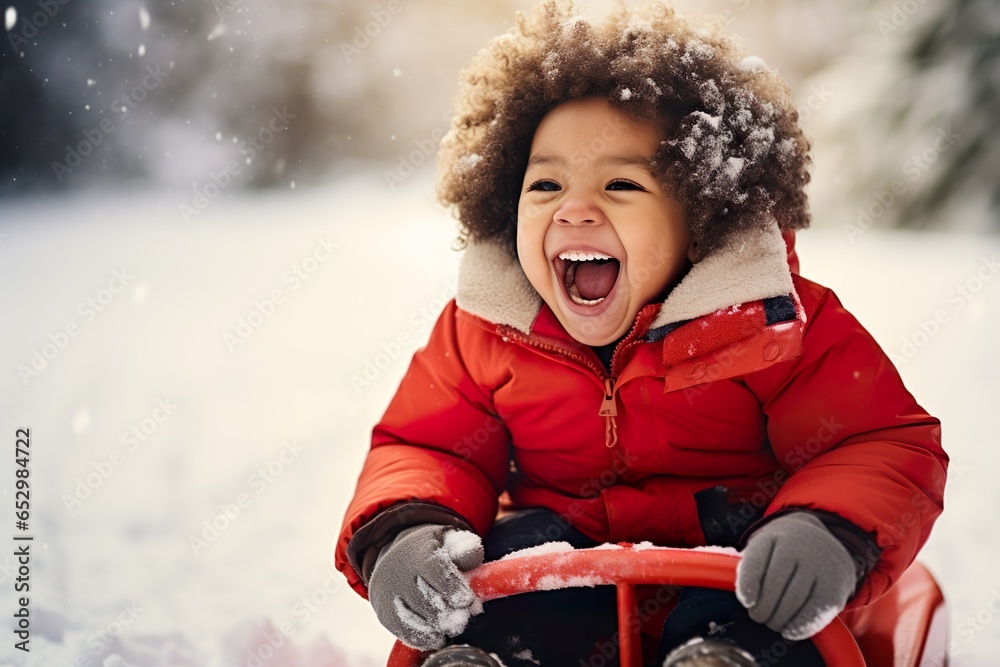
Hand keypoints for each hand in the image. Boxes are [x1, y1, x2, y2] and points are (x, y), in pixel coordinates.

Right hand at [367, 524, 483, 649]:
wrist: (395, 557)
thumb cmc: (431, 551)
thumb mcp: (449, 541)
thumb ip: (465, 550)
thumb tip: (471, 557)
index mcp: (418, 551)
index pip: (435, 571)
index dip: (453, 588)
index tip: (467, 601)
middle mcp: (398, 572)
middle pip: (425, 599)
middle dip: (448, 613)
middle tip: (462, 618)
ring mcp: (388, 593)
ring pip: (413, 618)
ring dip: (436, 628)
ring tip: (452, 628)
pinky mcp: (383, 612)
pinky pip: (401, 630)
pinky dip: (421, 638)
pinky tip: (437, 638)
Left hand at [736, 512, 856, 640]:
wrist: (822, 544)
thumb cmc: (782, 553)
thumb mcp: (764, 550)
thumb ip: (751, 569)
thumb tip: (749, 601)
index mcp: (774, 535)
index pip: (756, 561)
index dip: (748, 585)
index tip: (746, 602)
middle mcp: (799, 546)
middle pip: (774, 584)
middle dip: (763, 607)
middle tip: (757, 616)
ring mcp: (820, 564)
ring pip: (794, 599)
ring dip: (779, 618)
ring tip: (772, 623)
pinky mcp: (836, 585)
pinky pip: (816, 611)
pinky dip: (800, 626)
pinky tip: (790, 630)